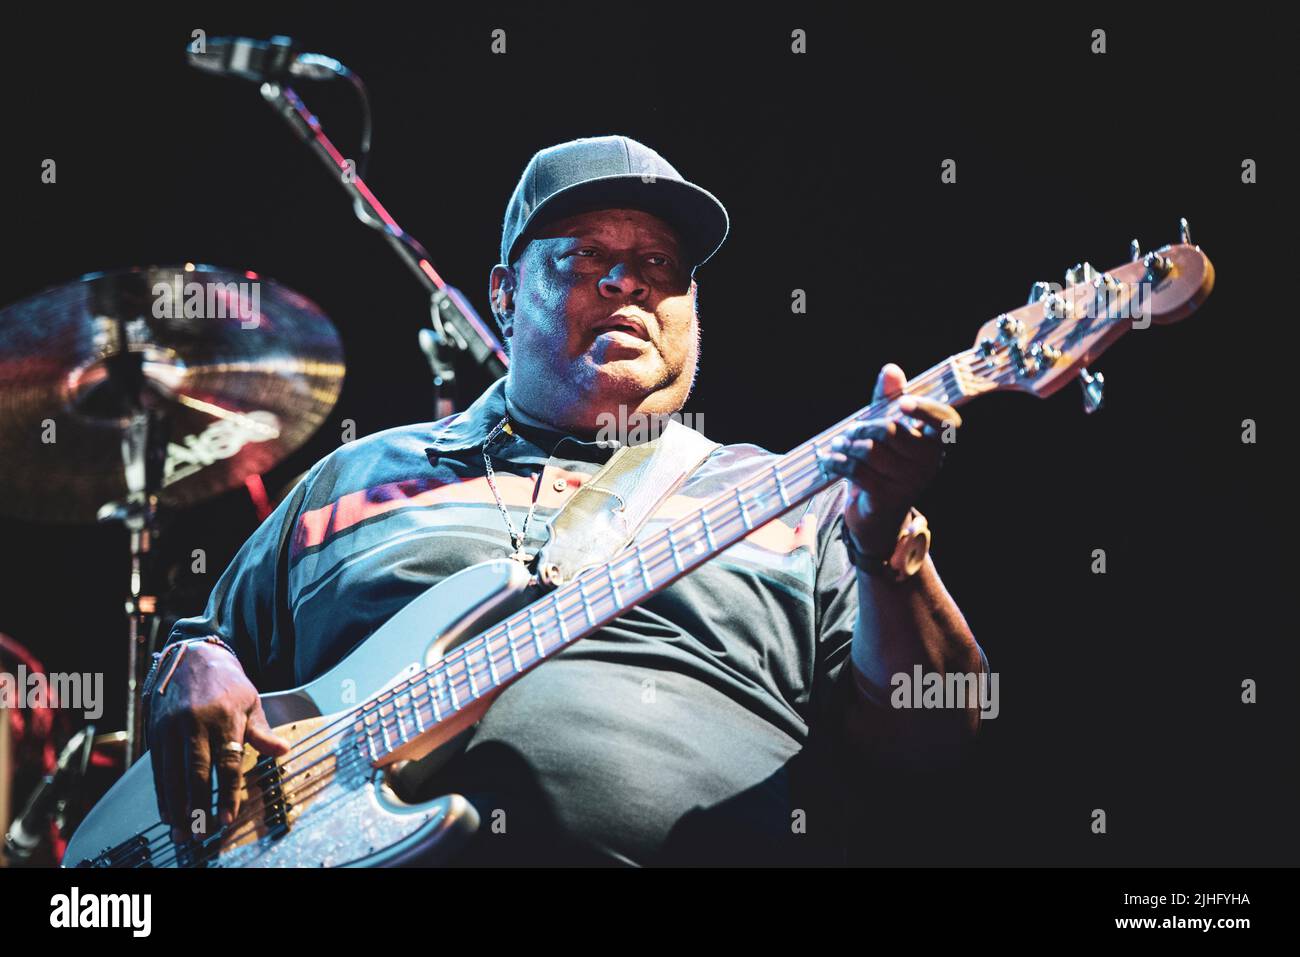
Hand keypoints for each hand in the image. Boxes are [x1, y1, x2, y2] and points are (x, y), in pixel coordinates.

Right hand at [146, 641, 289, 843]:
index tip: (227, 818)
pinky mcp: (155, 732)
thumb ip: (262, 731)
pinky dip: (162, 793)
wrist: (192, 657)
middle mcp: (195, 724)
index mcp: (224, 717)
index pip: (227, 762)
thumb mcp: (251, 701)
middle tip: (200, 833)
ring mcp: (171, 728)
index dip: (227, 792)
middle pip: (195, 772)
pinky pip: (158, 769)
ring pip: (173, 774)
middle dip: (197, 806)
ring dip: (176, 806)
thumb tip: (282, 751)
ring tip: (181, 831)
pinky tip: (167, 812)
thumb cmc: (227, 683)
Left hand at [824, 363, 960, 555]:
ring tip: (838, 445)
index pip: (947, 422)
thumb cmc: (885, 463)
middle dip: (863, 427)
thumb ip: (890, 399)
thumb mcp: (887, 428)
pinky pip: (856, 470)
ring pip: (869, 450)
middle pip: (891, 431)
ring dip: (846, 445)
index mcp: (936, 443)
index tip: (903, 403)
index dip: (927, 410)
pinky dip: (836, 461)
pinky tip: (829, 459)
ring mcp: (910, 483)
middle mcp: (929, 463)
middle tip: (849, 431)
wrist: (877, 514)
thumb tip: (891, 370)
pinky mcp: (887, 498)